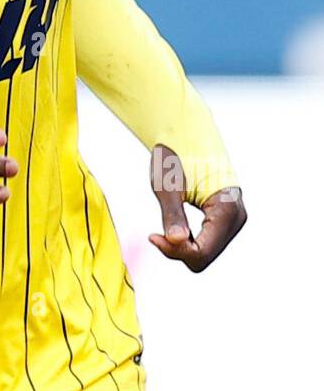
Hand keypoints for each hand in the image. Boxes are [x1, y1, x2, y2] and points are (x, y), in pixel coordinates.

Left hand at [148, 142, 245, 271]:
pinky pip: (207, 241)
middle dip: (179, 250)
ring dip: (183, 246)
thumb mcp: (167, 186)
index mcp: (227, 208)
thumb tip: (175, 240)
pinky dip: (188, 240)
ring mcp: (234, 218)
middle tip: (155, 233)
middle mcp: (237, 217)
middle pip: (206, 256)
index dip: (176, 252)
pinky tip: (174, 227)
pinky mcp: (225, 217)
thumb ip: (172, 214)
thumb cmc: (174, 154)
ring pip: (206, 252)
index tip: (152, 236)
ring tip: (164, 227)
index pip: (203, 252)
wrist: (183, 133)